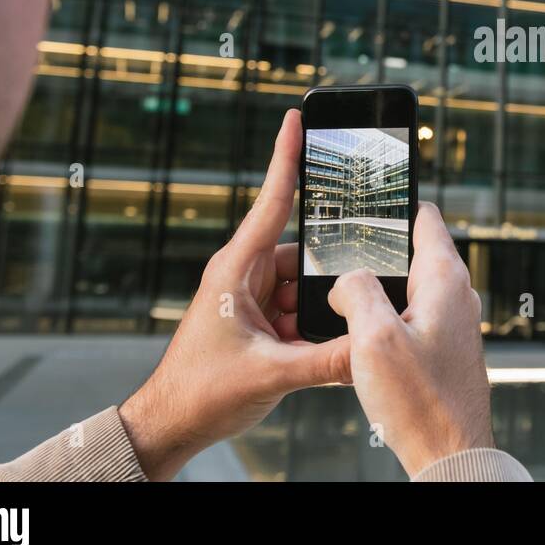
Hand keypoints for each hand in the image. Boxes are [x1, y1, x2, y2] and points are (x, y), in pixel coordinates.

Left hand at [118, 109, 349, 479]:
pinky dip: (316, 325)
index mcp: (237, 268)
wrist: (171, 426)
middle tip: (359, 278)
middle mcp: (246, 275)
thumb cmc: (199, 393)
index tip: (297, 118)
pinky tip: (328, 347)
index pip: (271, 200)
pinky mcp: (262, 322)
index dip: (286, 157)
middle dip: (330, 269)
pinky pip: (301, 310)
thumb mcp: (271, 374)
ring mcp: (255, 298)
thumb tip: (373, 347)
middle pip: (305, 251)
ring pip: (307, 285)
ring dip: (322, 307)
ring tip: (332, 331)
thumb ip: (328, 360)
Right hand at [329, 202, 493, 476]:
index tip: (364, 197)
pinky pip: (408, 317)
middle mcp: (455, 294)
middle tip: (334, 251)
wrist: (450, 456)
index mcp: (444, 278)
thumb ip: (356, 292)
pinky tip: (356, 334)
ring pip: (406, 287)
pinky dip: (383, 318)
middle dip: (374, 250)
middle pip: (410, 251)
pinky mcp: (443, 349)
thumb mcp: (374, 338)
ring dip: (374, 289)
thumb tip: (347, 279)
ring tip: (337, 295)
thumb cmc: (420, 402)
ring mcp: (451, 323)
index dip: (392, 204)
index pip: (423, 217)